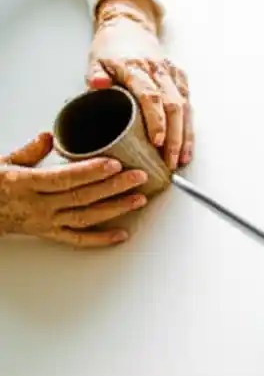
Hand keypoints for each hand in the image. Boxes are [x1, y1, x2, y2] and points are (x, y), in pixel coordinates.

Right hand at [0, 133, 149, 246]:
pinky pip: (77, 239)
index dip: (91, 172)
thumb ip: (28, 151)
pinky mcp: (48, 233)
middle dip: (114, 187)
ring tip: (139, 199)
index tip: (114, 164)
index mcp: (25, 184)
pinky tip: (122, 234)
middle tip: (139, 177)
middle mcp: (38, 206)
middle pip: (82, 197)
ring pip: (85, 217)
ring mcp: (45, 222)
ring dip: (115, 209)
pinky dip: (101, 239)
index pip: (64, 178)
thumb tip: (49, 136)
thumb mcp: (2, 163)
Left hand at [87, 0, 192, 169]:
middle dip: (175, 137)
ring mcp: (172, 75)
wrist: (130, 27)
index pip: (150, 96)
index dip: (156, 120)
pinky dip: (189, 128)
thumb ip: (96, 75)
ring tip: (181, 160)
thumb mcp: (95, 60)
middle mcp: (159, 71)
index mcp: (136, 67)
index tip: (157, 142)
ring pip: (185, 108)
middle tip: (169, 161)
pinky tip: (187, 147)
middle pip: (174, 106)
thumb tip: (98, 87)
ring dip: (185, 137)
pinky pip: (189, 106)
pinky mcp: (181, 79)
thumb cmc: (111, 49)